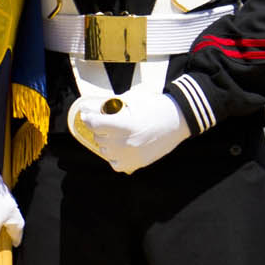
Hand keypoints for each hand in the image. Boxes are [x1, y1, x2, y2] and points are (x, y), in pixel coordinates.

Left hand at [69, 82, 190, 174]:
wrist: (178, 120)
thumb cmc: (155, 106)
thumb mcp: (130, 100)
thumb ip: (106, 104)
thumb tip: (86, 107)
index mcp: (125, 125)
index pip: (95, 124)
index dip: (88, 118)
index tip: (86, 115)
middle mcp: (127, 143)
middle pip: (99, 137)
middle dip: (100, 128)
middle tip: (109, 122)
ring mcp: (132, 156)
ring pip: (105, 151)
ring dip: (107, 142)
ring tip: (118, 133)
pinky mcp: (138, 164)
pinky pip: (115, 164)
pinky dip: (114, 156)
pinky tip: (121, 147)